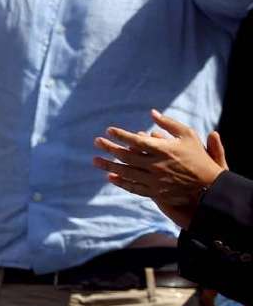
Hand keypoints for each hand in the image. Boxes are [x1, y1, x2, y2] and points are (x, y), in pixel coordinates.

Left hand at [93, 109, 227, 228]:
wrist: (211, 187)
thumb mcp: (188, 135)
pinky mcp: (156, 192)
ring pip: (126, 172)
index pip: (135, 140)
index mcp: (162, 149)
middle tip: (96, 142)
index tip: (109, 130)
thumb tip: (152, 113)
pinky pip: (134, 187)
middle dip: (109, 148)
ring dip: (109, 166)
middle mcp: (156, 165)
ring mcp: (155, 180)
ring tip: (95, 161)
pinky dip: (121, 182)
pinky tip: (110, 177)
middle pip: (126, 156)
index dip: (120, 135)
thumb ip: (169, 124)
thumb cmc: (198, 157)